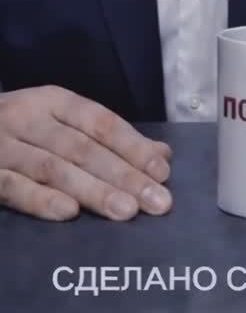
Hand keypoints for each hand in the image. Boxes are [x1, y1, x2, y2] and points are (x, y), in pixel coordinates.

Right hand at [0, 86, 172, 220]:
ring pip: (53, 168)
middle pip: (82, 148)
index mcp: (54, 101)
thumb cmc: (21, 128)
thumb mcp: (60, 119)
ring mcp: (4, 146)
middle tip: (156, 201)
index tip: (161, 171)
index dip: (132, 146)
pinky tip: (69, 213)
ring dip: (92, 190)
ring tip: (126, 211)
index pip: (100, 122)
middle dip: (123, 175)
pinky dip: (41, 201)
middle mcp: (29, 118)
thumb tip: (161, 155)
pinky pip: (13, 187)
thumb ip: (107, 137)